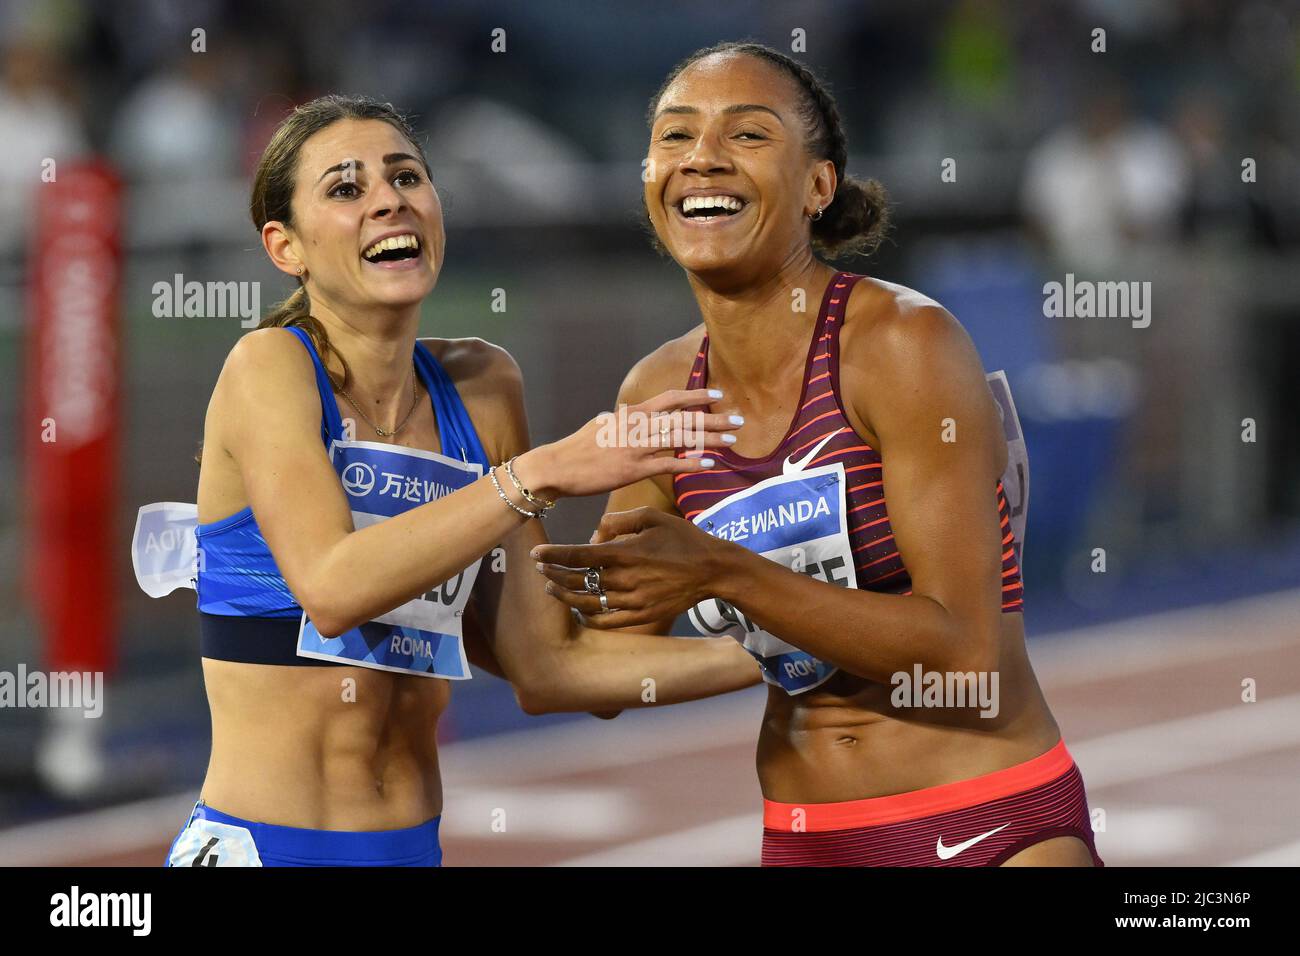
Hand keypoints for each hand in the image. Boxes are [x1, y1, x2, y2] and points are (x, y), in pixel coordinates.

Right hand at [513, 389, 741, 500]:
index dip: (696, 395)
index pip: (671, 399)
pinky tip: (709, 464)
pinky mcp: (634, 469)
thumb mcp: (601, 425)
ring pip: (681, 439)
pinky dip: (690, 463)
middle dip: (714, 418)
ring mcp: (637, 447)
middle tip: (739, 419)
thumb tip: (628, 412)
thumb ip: (620, 419)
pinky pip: (669, 464)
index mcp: (631, 413)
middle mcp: (637, 426)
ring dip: (710, 439)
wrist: (558, 467)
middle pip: (684, 418)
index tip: (718, 394)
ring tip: (732, 440)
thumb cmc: (578, 448)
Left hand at [530, 507, 732, 627]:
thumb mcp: (651, 517)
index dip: (553, 555)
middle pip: (577, 580)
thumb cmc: (682, 538)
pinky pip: (606, 621)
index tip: (537, 553)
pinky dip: (588, 616)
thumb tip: (595, 533)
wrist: (712, 569)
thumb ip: (618, 521)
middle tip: (540, 569)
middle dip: (553, 574)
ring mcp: (633, 601)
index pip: (578, 555)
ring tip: (551, 589)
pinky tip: (578, 609)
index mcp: (625, 552)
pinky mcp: (641, 615)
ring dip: (565, 596)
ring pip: (587, 602)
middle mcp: (625, 579)